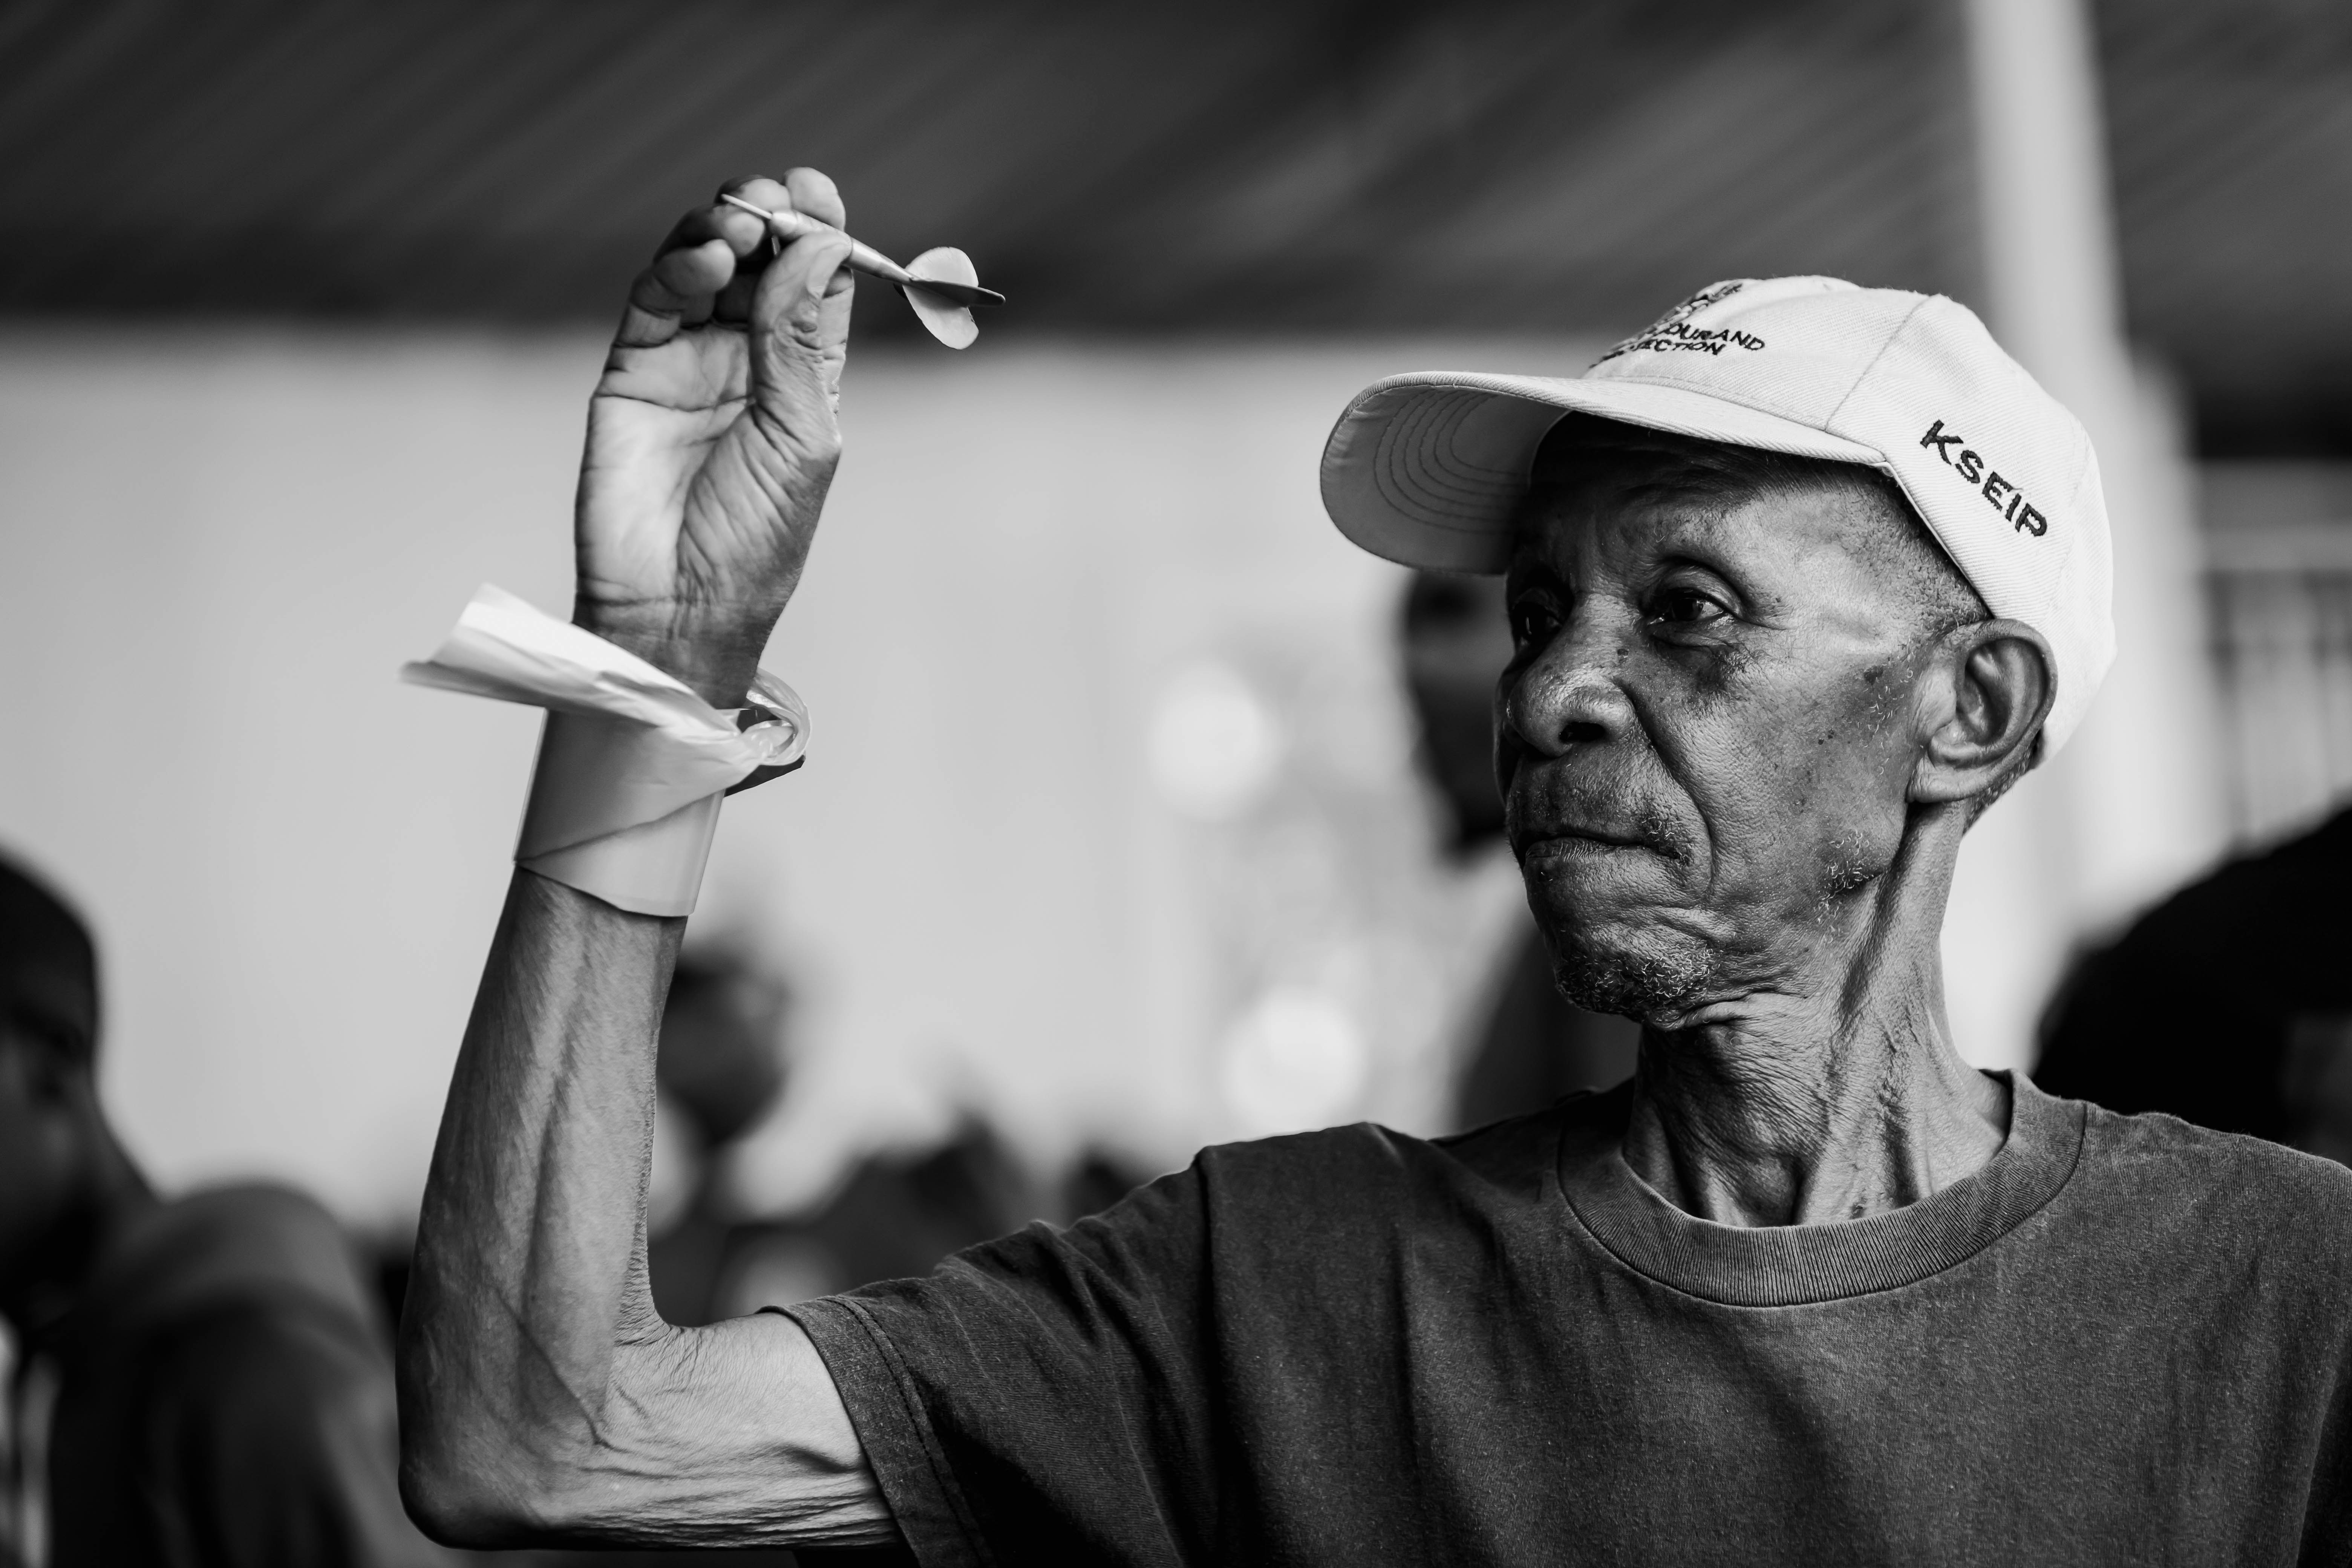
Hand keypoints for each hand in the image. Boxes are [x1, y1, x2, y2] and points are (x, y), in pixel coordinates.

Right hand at [573, 171, 854, 704]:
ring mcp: (688, 361)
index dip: (821, 235)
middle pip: (761, 263)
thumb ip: (799, 343)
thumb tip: (817, 249)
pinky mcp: (633, 368)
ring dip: (724, 231)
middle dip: (770, 219)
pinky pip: (656, 298)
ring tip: (741, 222)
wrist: (678, 605)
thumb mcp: (800, 437)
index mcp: (803, 380)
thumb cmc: (753, 540)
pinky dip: (681, 267)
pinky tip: (707, 256)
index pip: (817, 286)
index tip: (820, 194)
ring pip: (705, 267)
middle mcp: (747, 362)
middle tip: (775, 197)